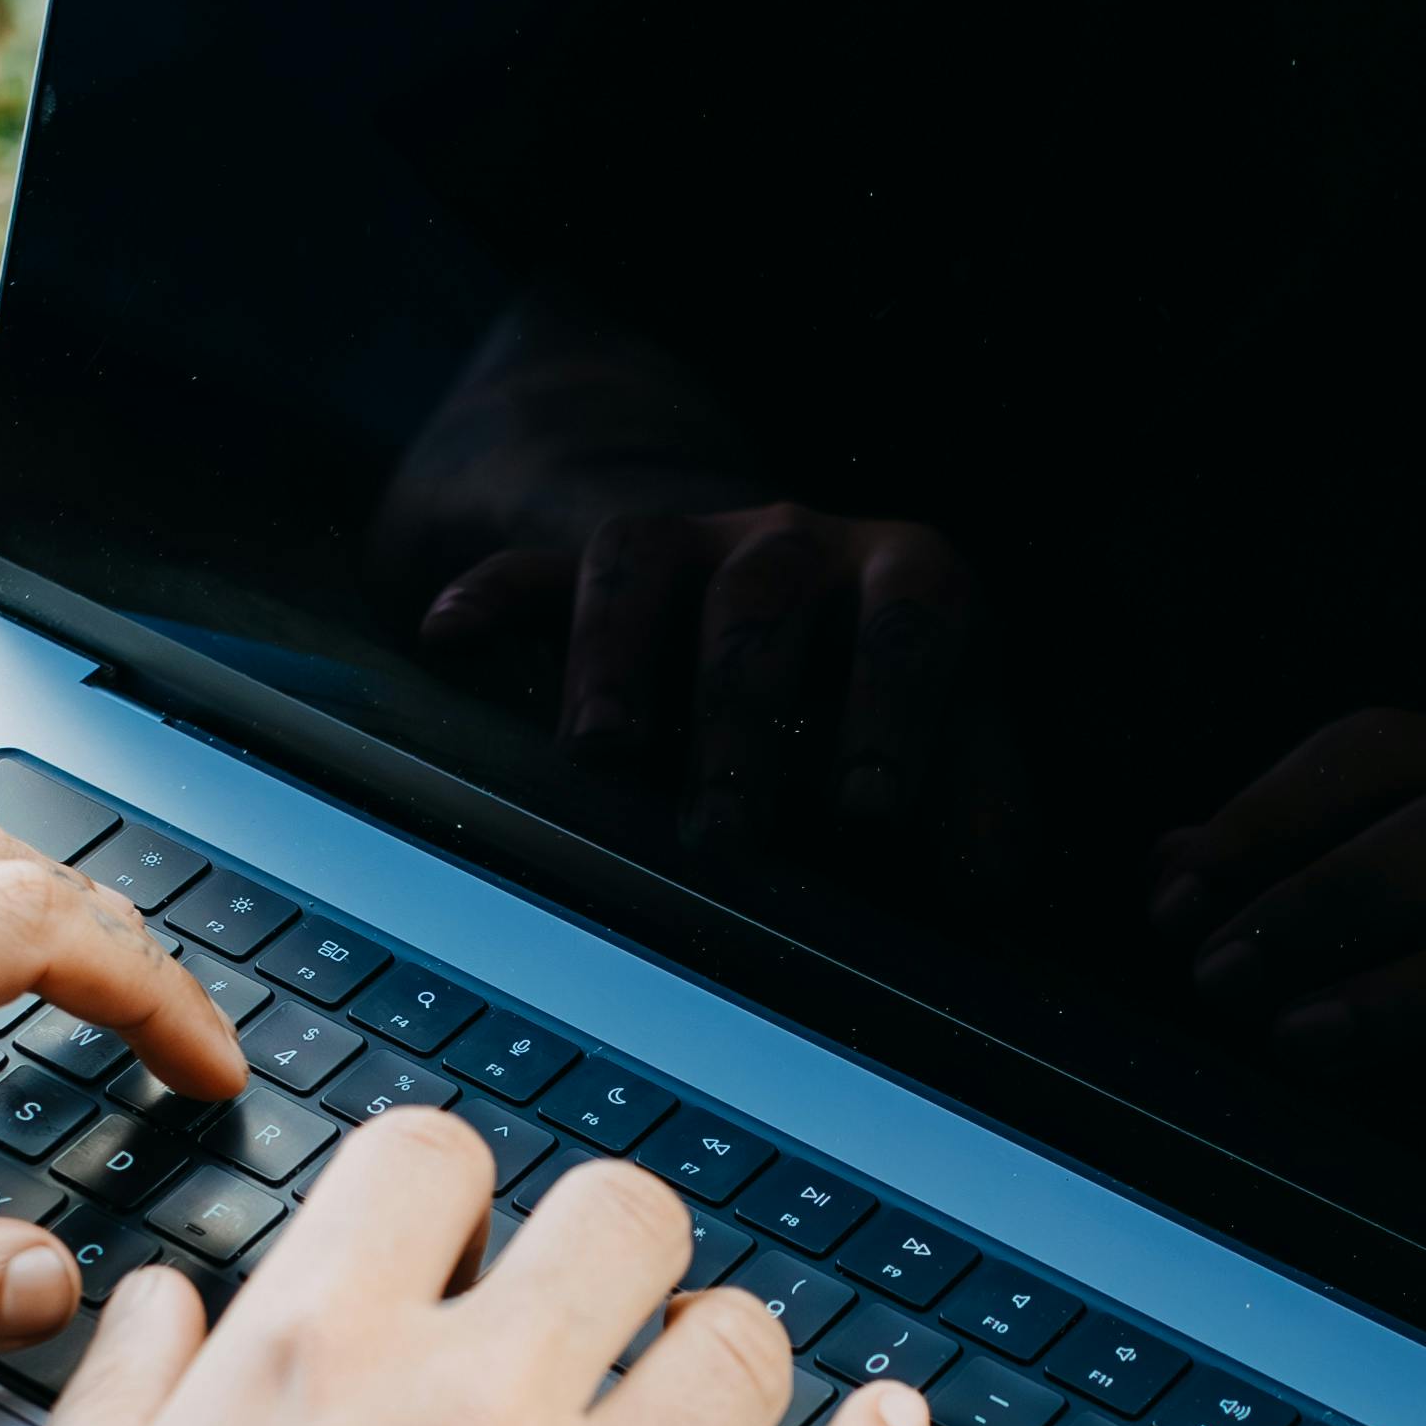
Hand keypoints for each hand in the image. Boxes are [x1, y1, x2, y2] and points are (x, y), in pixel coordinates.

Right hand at [0, 1110, 932, 1425]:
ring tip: (694, 1383)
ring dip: (721, 1350)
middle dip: (605, 1248)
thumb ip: (124, 1403)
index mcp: (307, 1364)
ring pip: (738, 1347)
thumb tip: (169, 1311)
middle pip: (619, 1218)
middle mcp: (467, 1415)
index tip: (447, 1244)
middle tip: (587, 1304)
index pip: (429, 1160)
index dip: (443, 1190)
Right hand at [422, 496, 989, 856]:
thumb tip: (979, 882)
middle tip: (729, 834)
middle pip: (763, 598)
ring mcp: (688, 545)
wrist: (791, 622)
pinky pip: (531, 570)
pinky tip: (446, 636)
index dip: (895, 708)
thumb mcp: (952, 758)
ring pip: (641, 561)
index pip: (909, 619)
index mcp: (904, 577)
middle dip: (745, 714)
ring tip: (599, 749)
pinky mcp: (589, 573)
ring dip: (618, 654)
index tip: (872, 809)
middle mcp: (795, 542)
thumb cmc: (881, 718)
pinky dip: (488, 597)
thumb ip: (978, 817)